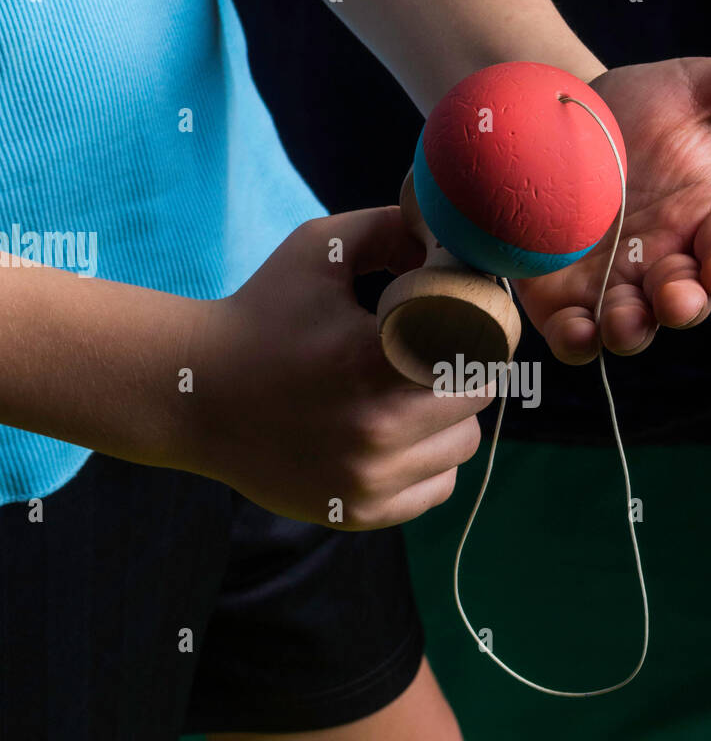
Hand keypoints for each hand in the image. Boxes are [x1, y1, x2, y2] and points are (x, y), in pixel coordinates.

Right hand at [184, 209, 482, 527]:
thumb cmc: (261, 313)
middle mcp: (376, 427)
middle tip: (441, 357)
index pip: (483, 351)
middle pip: (477, 398)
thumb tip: (456, 236)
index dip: (486, 333)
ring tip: (414, 396)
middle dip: (467, 372)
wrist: (193, 393)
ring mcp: (369, 478)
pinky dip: (430, 464)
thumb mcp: (320, 249)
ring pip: (461, 447)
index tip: (471, 324)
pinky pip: (437, 488)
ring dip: (450, 420)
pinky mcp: (359, 512)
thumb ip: (393, 229)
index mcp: (373, 359)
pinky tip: (401, 438)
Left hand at [513, 38, 710, 362]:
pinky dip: (577, 341)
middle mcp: (666, 258)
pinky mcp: (565, 300)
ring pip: (632, 325)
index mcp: (705, 215)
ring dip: (631, 330)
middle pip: (687, 297)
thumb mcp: (693, 87)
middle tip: (677, 299)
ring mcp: (615, 284)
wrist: (555, 121)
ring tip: (624, 321)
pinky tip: (574, 330)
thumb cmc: (636, 108)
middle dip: (684, 303)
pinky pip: (575, 334)